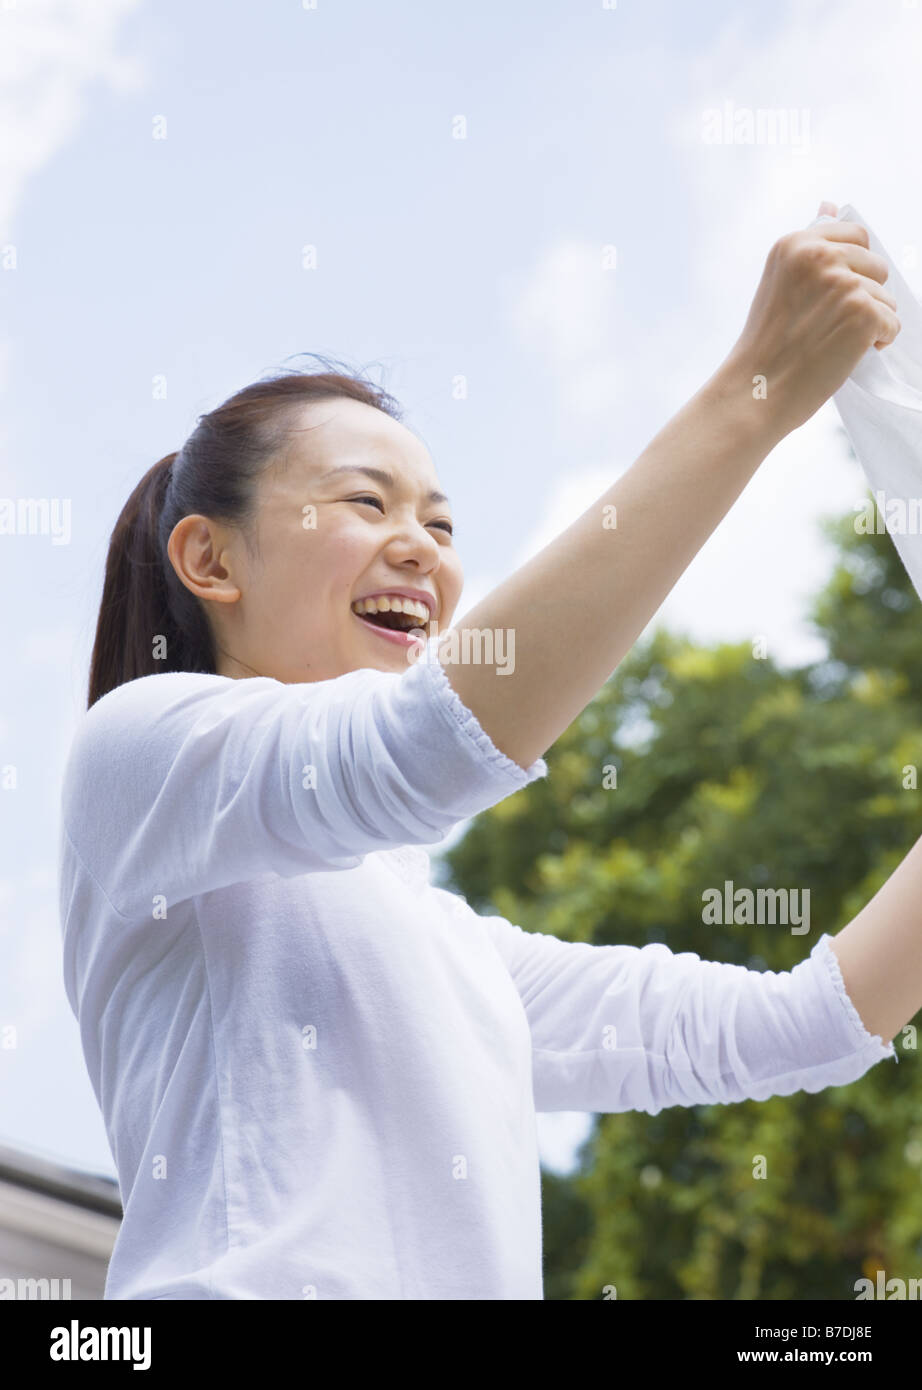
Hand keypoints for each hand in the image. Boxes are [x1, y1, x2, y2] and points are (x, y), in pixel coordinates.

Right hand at [721, 200, 900, 440]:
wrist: (754, 391)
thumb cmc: (765, 346)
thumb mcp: (780, 283)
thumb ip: (810, 247)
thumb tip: (830, 204)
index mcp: (796, 243)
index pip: (855, 236)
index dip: (850, 271)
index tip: (826, 299)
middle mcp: (820, 256)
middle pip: (876, 265)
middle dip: (862, 296)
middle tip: (825, 325)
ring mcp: (844, 283)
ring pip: (887, 297)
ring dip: (868, 323)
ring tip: (830, 342)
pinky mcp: (863, 312)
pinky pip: (892, 323)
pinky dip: (876, 343)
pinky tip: (842, 354)